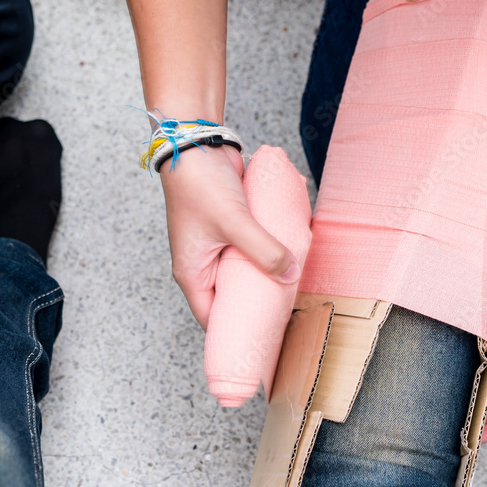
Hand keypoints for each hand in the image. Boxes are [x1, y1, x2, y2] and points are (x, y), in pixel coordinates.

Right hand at [160, 146, 298, 328]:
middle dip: (257, 306)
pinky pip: (253, 249)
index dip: (236, 333)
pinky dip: (268, 254)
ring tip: (293, 290)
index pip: (214, 318)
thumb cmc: (199, 185)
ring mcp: (219, 246)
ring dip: (265, 277)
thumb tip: (291, 275)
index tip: (263, 341)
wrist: (197, 144)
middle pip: (232, 298)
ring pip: (245, 273)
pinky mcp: (233, 228)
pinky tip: (290, 258)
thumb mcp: (234, 222)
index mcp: (192, 274)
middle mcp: (204, 264)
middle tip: (286, 318)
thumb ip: (263, 250)